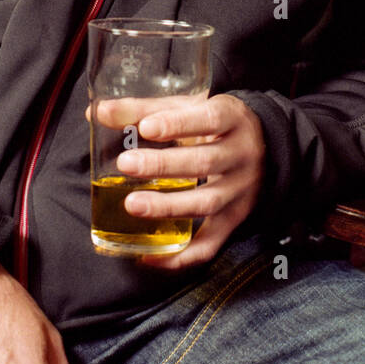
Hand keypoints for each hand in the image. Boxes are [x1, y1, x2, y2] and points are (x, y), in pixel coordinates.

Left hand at [89, 93, 265, 268]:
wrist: (266, 145)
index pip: (208, 119)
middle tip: (125, 164)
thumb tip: (98, 112)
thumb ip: (145, 109)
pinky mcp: (234, 220)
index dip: (178, 124)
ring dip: (168, 207)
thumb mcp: (189, 107)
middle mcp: (241, 156)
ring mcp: (240, 191)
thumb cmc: (215, 123)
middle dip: (163, 165)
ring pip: (206, 203)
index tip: (146, 127)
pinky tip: (149, 256)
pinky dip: (181, 256)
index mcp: (231, 119)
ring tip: (132, 205)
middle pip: (205, 163)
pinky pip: (210, 244)